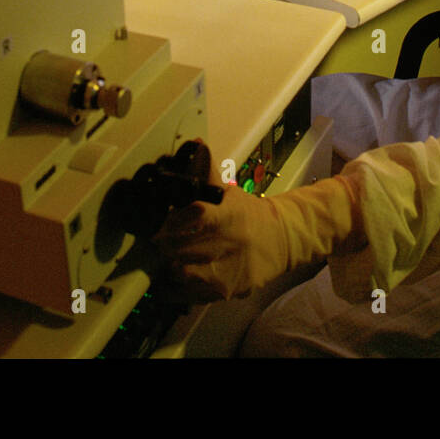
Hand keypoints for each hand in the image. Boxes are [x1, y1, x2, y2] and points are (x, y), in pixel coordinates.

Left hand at [153, 176, 360, 301]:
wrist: (282, 240)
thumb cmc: (250, 214)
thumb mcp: (229, 193)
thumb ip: (208, 171)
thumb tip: (196, 144)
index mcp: (226, 215)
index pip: (193, 215)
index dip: (172, 220)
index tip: (161, 221)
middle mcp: (227, 244)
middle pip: (177, 247)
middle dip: (163, 244)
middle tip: (157, 241)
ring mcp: (225, 271)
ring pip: (179, 272)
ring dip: (167, 265)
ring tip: (166, 258)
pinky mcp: (224, 292)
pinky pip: (187, 294)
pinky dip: (172, 288)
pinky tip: (169, 279)